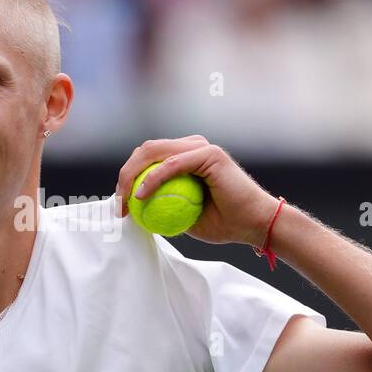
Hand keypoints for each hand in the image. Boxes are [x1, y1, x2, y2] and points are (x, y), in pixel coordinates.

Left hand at [114, 136, 280, 246]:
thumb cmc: (225, 223)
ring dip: (132, 176)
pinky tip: (139, 196)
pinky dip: (152, 180)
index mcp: (186, 157)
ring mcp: (200, 147)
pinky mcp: (208, 154)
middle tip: (117, 204)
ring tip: (124, 201)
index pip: (148, 159)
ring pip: (153, 153)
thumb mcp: (183, 216)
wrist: (254, 224)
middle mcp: (192, 147)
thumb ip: (161, 206)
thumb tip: (132, 209)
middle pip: (146, 151)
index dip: (128, 178)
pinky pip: (170, 166)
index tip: (119, 206)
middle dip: (125, 176)